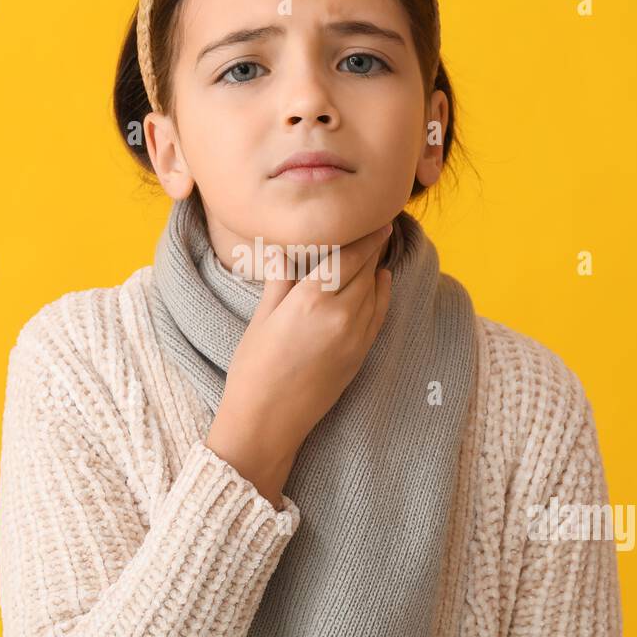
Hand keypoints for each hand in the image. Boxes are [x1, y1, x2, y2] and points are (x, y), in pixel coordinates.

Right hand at [205, 221, 394, 508]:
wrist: (267, 423)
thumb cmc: (254, 369)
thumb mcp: (262, 317)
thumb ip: (282, 279)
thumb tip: (289, 247)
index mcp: (311, 300)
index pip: (348, 253)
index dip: (363, 232)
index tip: (371, 214)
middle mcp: (341, 315)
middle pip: (366, 267)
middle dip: (372, 243)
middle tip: (376, 221)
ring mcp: (356, 337)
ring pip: (376, 289)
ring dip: (376, 266)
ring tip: (375, 245)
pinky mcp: (361, 355)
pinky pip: (380, 313)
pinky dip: (382, 292)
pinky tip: (379, 278)